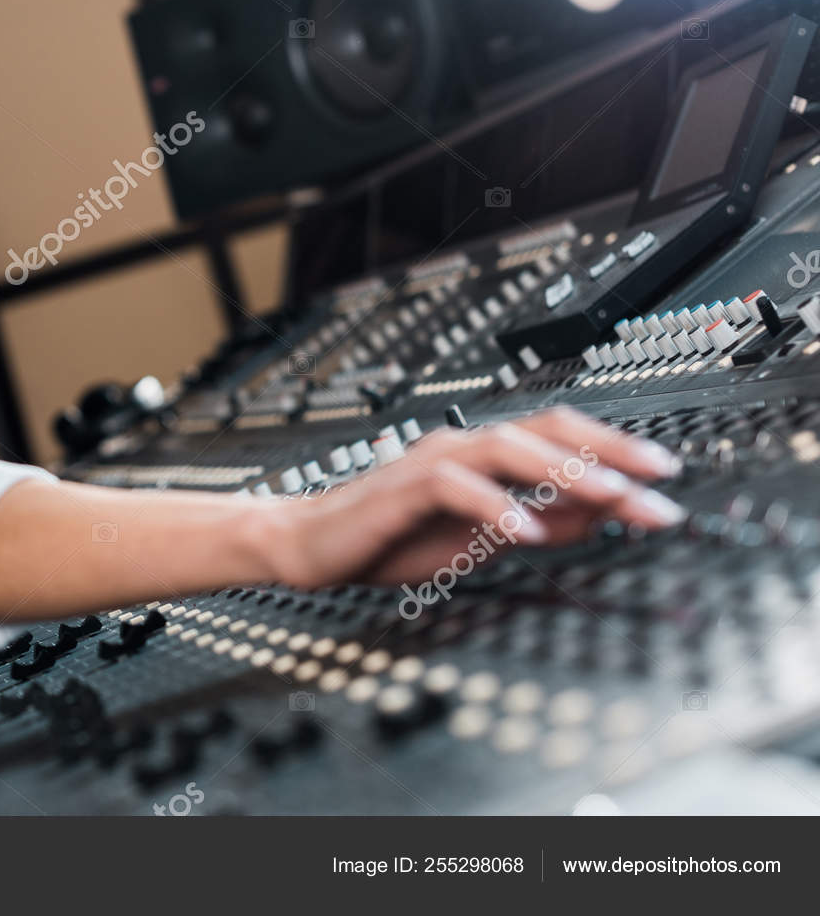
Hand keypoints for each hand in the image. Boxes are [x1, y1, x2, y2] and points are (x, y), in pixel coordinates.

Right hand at [269, 407, 685, 588]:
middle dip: (609, 451)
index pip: (559, 436)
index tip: (666, 475)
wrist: (309, 546)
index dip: (616, 449)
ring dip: (566, 471)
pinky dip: (495, 507)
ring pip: (508, 446)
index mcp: (484, 456)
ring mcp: (432, 461)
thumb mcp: (482, 541)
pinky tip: (524, 533)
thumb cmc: (390, 540)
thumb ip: (541, 524)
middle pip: (545, 428)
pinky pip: (456, 486)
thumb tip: (605, 517)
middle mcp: (462, 446)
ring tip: (612, 496)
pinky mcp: (403, 487)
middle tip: (660, 477)